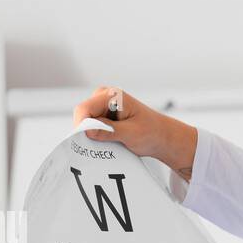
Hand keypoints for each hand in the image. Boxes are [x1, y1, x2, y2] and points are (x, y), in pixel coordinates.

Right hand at [72, 86, 198, 179]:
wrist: (162, 136)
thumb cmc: (151, 132)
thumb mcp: (131, 134)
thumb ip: (109, 131)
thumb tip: (87, 131)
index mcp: (112, 95)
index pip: (85, 108)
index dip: (81, 125)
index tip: (84, 141)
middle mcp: (104, 97)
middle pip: (82, 114)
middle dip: (86, 131)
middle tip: (98, 146)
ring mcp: (102, 106)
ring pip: (85, 122)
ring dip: (92, 135)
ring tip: (108, 144)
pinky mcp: (102, 115)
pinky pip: (91, 126)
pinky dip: (96, 137)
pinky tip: (108, 144)